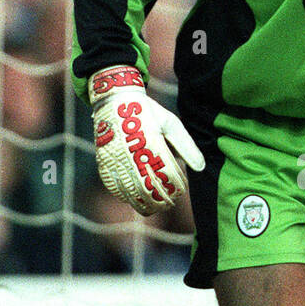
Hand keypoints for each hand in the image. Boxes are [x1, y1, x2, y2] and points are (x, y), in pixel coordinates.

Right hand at [88, 65, 204, 215]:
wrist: (116, 99)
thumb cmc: (148, 111)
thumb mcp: (171, 124)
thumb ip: (186, 146)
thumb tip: (201, 168)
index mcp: (150, 143)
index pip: (166, 175)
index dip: (175, 187)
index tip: (180, 191)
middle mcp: (131, 153)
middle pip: (146, 189)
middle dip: (159, 201)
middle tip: (169, 204)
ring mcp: (115, 158)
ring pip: (128, 190)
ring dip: (141, 202)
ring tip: (153, 207)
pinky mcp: (104, 159)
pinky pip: (111, 184)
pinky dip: (123, 195)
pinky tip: (132, 199)